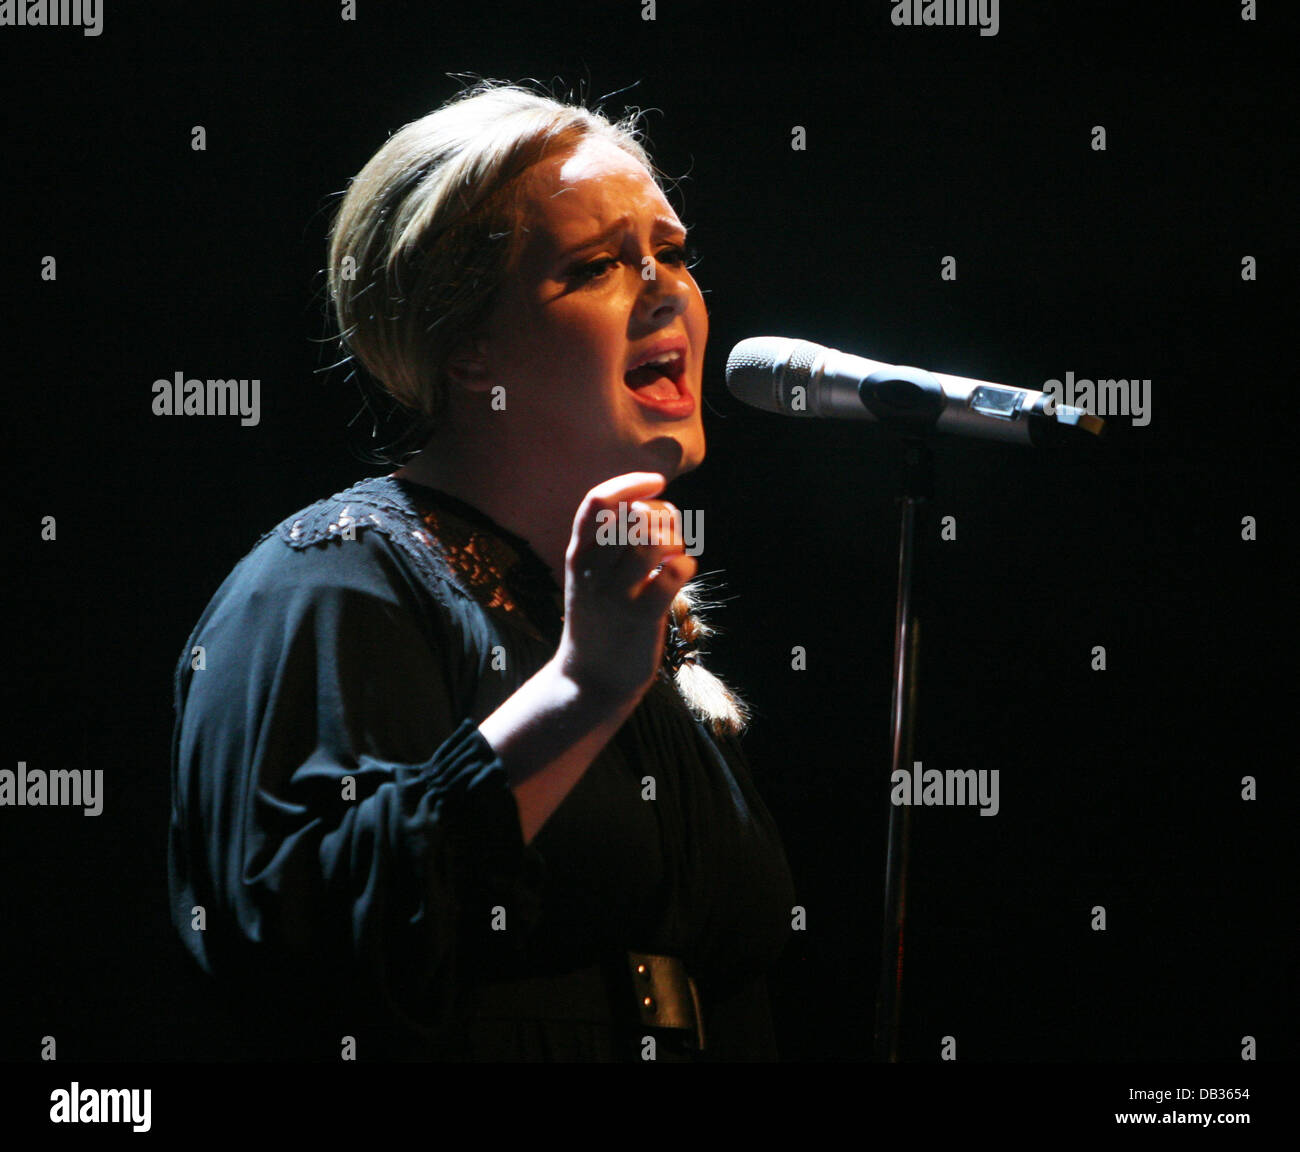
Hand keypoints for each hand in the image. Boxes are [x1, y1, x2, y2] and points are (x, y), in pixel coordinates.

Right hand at [555, 473, 696, 706]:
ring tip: (674, 557)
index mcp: (579, 554)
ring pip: (653, 540)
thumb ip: (611, 540)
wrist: (590, 679)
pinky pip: (674, 574)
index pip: (598, 501)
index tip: (658, 483)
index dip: (631, 483)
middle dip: (663, 515)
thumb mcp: (591, 575)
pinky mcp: (642, 617)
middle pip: (632, 514)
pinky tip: (679, 576)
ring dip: (676, 541)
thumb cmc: (601, 619)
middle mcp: (593, 571)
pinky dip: (686, 566)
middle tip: (669, 535)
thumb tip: (652, 502)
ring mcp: (616, 595)